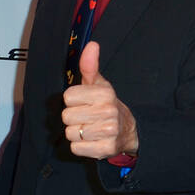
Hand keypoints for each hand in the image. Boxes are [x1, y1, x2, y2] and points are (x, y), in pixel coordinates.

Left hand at [62, 41, 137, 159]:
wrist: (127, 130)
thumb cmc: (106, 104)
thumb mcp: (98, 84)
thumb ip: (90, 65)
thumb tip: (92, 45)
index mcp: (104, 93)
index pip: (68, 97)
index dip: (73, 100)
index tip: (83, 102)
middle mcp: (108, 111)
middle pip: (66, 116)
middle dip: (73, 118)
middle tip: (86, 117)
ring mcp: (107, 131)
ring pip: (70, 133)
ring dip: (76, 133)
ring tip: (89, 128)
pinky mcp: (105, 149)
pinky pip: (76, 148)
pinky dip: (80, 146)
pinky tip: (91, 140)